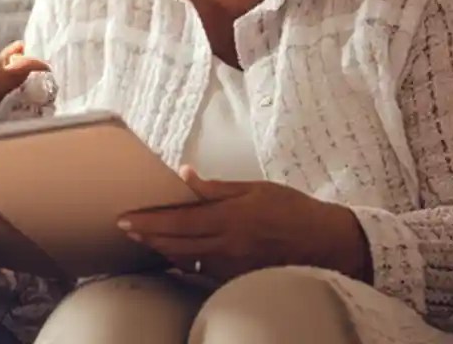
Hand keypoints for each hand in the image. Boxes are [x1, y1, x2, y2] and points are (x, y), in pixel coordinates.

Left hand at [117, 166, 372, 283]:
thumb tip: (185, 174)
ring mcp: (231, 265)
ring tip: (144, 239)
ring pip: (185, 260)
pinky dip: (184, 261)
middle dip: (147, 237)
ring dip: (162, 249)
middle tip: (126, 230)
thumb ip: (216, 186)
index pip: (178, 221)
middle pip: (175, 243)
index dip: (148, 221)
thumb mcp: (254, 188)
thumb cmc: (291, 210)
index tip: (126, 219)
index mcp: (228, 218)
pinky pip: (202, 271)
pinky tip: (174, 254)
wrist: (327, 244)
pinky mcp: (237, 277)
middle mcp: (226, 245)